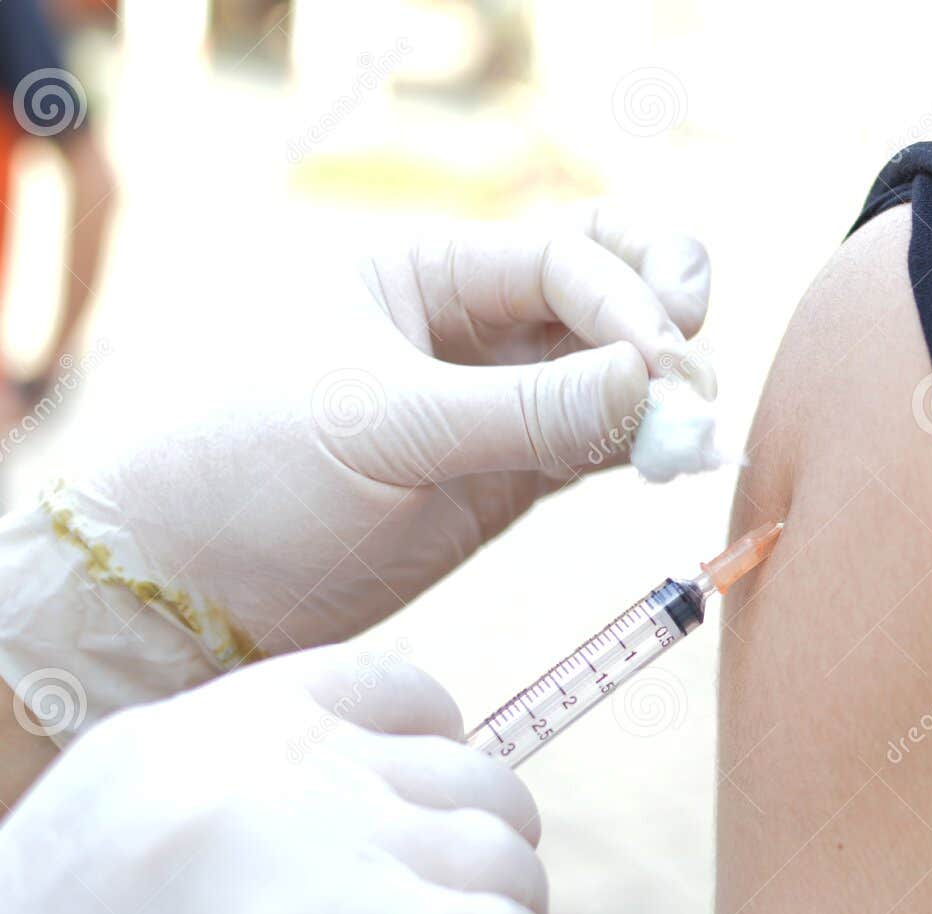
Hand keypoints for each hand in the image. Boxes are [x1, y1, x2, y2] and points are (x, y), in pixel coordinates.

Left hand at [0, 206, 713, 736]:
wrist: (187, 586)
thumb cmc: (246, 471)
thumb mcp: (382, 425)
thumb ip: (525, 410)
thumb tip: (653, 387)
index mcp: (421, 269)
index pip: (560, 260)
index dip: (624, 304)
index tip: (662, 365)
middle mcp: (466, 323)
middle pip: (601, 286)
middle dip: (663, 309)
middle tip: (695, 367)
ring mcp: (494, 401)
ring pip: (611, 368)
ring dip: (662, 386)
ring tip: (694, 427)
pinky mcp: (507, 477)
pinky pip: (598, 441)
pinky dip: (641, 445)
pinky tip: (670, 456)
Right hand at [0, 645, 548, 913]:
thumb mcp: (117, 841)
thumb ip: (245, 784)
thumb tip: (400, 766)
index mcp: (190, 739)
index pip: (385, 690)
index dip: (425, 760)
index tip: (413, 824)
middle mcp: (266, 775)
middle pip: (466, 774)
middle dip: (466, 850)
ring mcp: (330, 857)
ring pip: (505, 853)